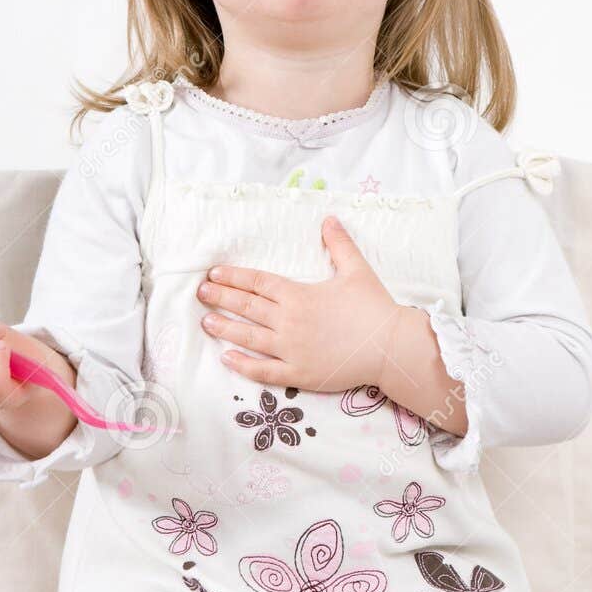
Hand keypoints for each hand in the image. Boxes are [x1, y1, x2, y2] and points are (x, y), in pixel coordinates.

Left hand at [195, 215, 404, 393]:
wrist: (390, 346)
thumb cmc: (374, 308)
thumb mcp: (357, 270)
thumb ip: (339, 244)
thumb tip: (328, 219)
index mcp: (299, 294)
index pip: (258, 282)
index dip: (234, 277)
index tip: (215, 273)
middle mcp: (289, 321)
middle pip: (247, 306)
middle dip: (221, 298)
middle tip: (200, 293)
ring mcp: (290, 349)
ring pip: (248, 337)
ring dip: (225, 328)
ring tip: (206, 322)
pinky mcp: (298, 373)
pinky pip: (263, 371)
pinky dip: (243, 365)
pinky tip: (227, 359)